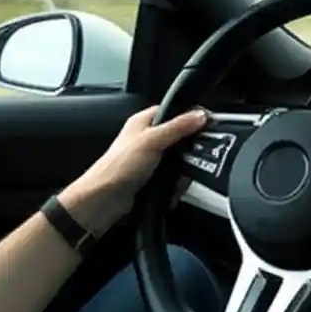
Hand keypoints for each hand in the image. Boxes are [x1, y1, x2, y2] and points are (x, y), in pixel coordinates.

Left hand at [59, 105, 206, 234]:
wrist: (103, 200)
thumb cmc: (118, 167)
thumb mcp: (153, 140)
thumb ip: (178, 127)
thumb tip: (200, 115)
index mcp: (143, 122)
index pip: (173, 111)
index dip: (190, 115)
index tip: (207, 123)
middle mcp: (146, 139)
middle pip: (179, 138)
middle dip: (188, 149)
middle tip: (198, 154)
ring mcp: (148, 160)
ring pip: (178, 161)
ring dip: (182, 171)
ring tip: (182, 177)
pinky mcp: (151, 179)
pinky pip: (172, 179)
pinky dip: (175, 185)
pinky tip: (174, 190)